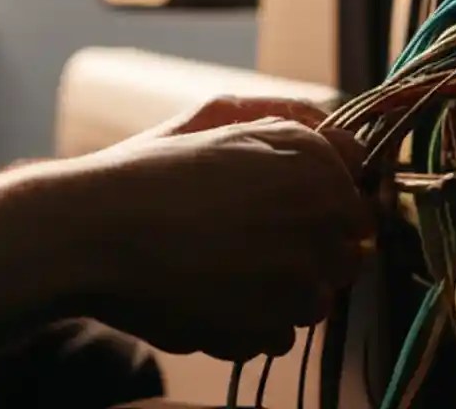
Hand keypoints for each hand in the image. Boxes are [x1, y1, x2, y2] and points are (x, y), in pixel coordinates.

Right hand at [78, 99, 370, 360]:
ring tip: (223, 266)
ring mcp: (297, 283)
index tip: (287, 212)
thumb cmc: (154, 170)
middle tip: (250, 240)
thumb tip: (344, 148)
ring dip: (283, 290)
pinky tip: (211, 295)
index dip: (325, 208)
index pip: (360, 202)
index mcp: (316, 166)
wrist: (95, 232)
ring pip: (317, 299)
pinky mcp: (267, 329)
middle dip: (310, 252)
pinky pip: (281, 335)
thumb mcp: (222, 119)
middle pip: (346, 256)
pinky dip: (253, 323)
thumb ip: (294, 128)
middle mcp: (319, 223)